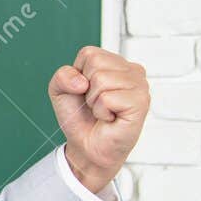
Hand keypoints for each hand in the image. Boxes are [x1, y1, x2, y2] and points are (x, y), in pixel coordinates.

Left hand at [48, 46, 148, 195]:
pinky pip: (108, 98)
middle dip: (86, 89)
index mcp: (116, 63)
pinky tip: (110, 118)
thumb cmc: (80, 118)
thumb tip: (81, 81)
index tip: (85, 92)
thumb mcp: (60, 92)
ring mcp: (139, 85)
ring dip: (94, 101)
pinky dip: (101, 111)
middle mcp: (132, 71)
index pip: (89, 53)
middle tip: (96, 104)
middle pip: (95, 64)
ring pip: (101, 79)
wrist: (86, 147)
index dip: (78, 76)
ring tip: (104, 111)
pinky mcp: (141, 102)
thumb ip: (62, 76)